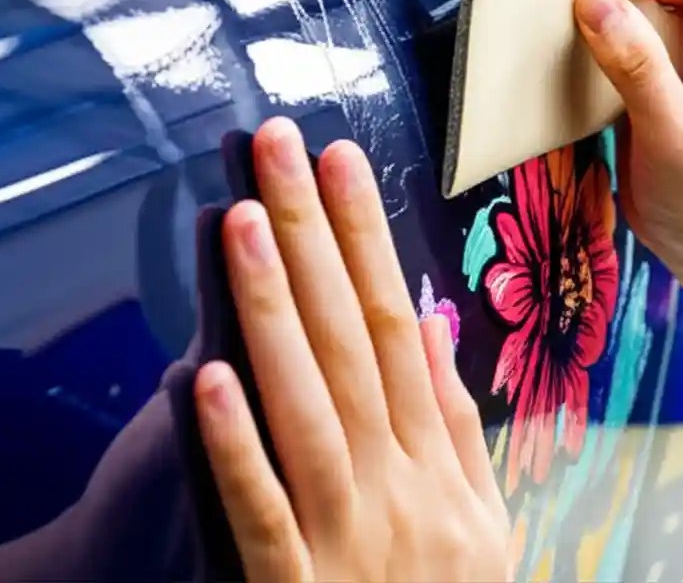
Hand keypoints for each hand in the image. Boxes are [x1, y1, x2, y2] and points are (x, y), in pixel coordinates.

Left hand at [193, 118, 510, 581]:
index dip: (365, 238)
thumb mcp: (477, 518)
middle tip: (278, 146)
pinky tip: (206, 374)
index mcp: (435, 461)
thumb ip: (455, 421)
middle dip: (313, 237)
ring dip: (274, 312)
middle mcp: (397, 486)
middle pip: (349, 342)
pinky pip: (262, 511)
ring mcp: (347, 536)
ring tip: (245, 219)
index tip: (339, 162)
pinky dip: (235, 444)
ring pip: (308, 407)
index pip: (392, 324)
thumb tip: (429, 323)